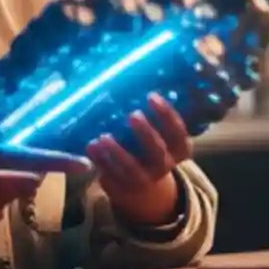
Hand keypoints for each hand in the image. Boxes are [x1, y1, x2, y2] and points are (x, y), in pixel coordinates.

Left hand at [86, 93, 190, 226]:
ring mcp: (143, 179)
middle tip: (132, 115)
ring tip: (103, 136)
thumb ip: (150, 117)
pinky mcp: (123, 187)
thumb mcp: (158, 136)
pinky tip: (90, 146)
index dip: (167, 115)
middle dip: (145, 133)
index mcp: (177, 150)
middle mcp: (163, 165)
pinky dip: (99, 160)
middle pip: (157, 150)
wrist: (142, 188)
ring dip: (117, 152)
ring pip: (132, 168)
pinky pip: (111, 175)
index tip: (151, 96)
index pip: (178, 132)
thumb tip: (129, 80)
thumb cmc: (147, 149)